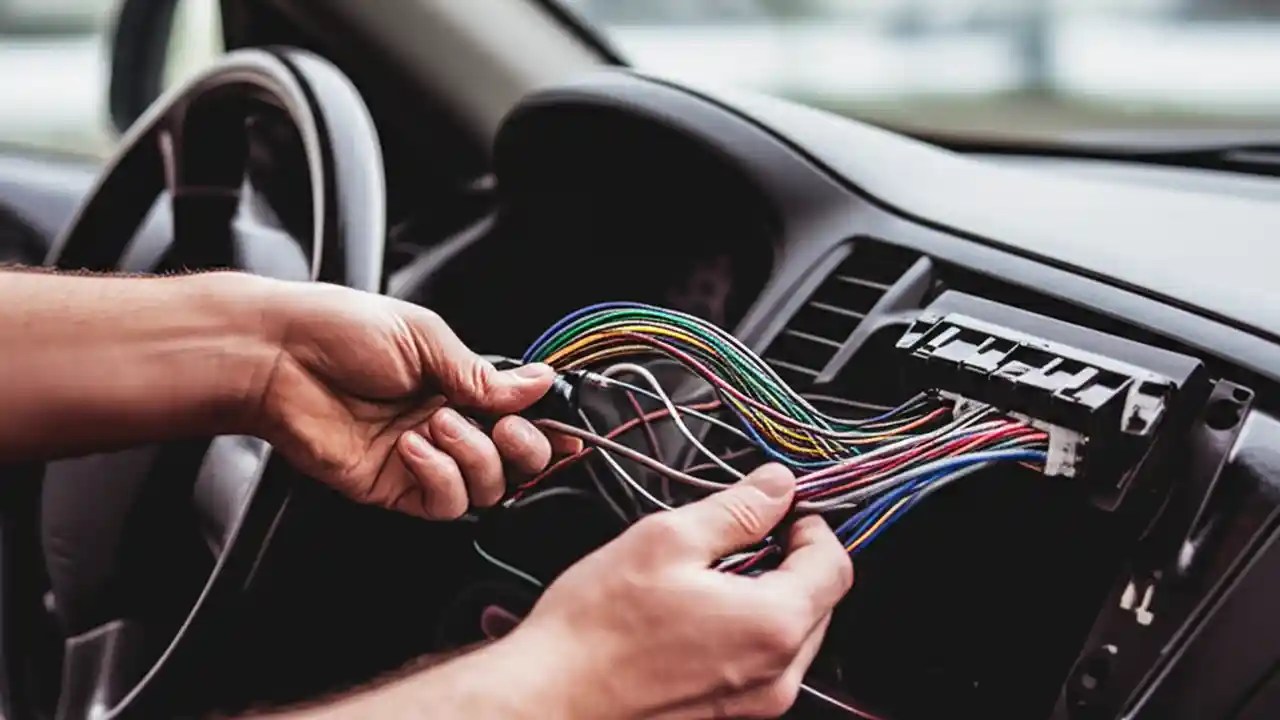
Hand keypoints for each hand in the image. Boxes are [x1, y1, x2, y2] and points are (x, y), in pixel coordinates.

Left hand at [251, 280, 570, 518]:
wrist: (278, 355)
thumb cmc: (340, 330)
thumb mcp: (426, 338)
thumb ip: (483, 374)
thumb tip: (539, 383)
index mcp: (459, 385)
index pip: (520, 420)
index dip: (547, 431)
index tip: (564, 431)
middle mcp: (446, 426)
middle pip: (512, 465)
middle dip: (522, 449)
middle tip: (505, 427)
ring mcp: (421, 460)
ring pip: (483, 490)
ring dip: (472, 457)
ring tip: (436, 422)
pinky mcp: (392, 487)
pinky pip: (441, 504)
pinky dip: (439, 477)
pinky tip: (414, 446)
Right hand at [502, 464, 853, 718]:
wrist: (549, 699)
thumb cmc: (597, 629)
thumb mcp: (668, 540)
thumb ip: (737, 510)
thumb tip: (778, 485)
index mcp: (773, 625)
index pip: (835, 564)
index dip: (813, 524)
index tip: (783, 507)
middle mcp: (777, 674)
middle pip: (820, 602)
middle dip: (793, 559)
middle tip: (744, 533)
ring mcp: (755, 703)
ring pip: (791, 633)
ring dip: (769, 595)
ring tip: (710, 574)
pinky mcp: (729, 716)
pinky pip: (761, 663)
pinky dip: (745, 629)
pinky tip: (696, 613)